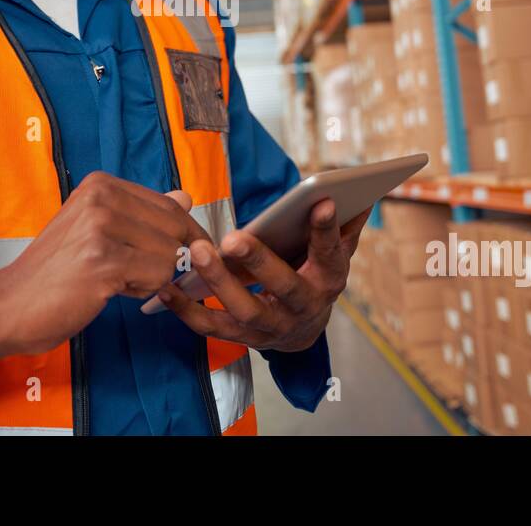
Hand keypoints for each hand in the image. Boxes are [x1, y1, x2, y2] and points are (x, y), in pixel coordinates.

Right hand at [0, 171, 209, 355]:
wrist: (10, 305)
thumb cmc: (56, 272)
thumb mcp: (98, 231)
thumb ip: (143, 214)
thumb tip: (186, 196)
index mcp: (100, 185)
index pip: (168, 204)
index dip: (183, 234)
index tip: (179, 256)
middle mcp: (101, 197)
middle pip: (175, 226)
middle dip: (170, 257)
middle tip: (138, 275)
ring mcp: (101, 227)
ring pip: (171, 253)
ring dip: (153, 277)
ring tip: (115, 281)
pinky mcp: (103, 261)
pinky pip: (159, 275)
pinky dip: (144, 290)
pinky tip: (112, 290)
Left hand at [154, 199, 367, 352]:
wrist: (302, 331)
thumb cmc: (314, 277)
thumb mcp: (333, 254)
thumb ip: (343, 225)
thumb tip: (362, 191)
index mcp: (328, 279)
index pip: (330, 253)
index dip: (326, 230)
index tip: (320, 201)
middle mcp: (303, 307)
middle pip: (283, 286)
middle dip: (258, 261)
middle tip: (233, 237)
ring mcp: (272, 327)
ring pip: (245, 309)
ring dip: (219, 282)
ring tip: (198, 252)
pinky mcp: (243, 338)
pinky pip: (212, 327)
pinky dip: (187, 310)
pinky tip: (168, 289)